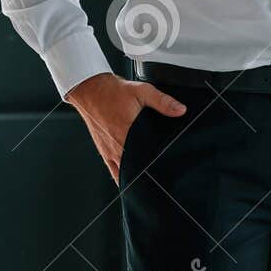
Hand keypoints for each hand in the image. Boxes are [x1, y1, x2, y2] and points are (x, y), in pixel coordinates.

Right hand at [64, 72, 185, 181]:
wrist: (91, 90)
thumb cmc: (112, 92)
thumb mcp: (142, 91)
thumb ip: (162, 101)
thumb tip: (180, 110)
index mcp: (128, 132)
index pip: (147, 156)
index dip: (158, 164)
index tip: (168, 168)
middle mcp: (118, 145)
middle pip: (138, 167)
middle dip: (149, 171)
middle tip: (162, 173)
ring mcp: (110, 151)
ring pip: (126, 173)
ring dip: (137, 175)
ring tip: (149, 179)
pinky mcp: (104, 152)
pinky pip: (114, 171)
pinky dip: (123, 177)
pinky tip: (132, 180)